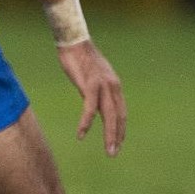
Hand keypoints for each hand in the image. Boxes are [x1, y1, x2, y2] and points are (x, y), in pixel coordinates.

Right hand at [57, 38, 124, 155]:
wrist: (73, 40)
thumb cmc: (78, 56)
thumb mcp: (91, 75)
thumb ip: (95, 88)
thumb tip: (91, 99)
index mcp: (114, 85)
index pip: (121, 112)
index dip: (120, 129)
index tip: (118, 142)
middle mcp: (113, 86)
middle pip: (118, 117)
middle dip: (117, 137)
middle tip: (113, 153)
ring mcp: (103, 85)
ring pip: (109, 116)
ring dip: (109, 135)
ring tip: (109, 151)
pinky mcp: (90, 84)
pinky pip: (90, 109)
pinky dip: (86, 123)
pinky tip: (81, 134)